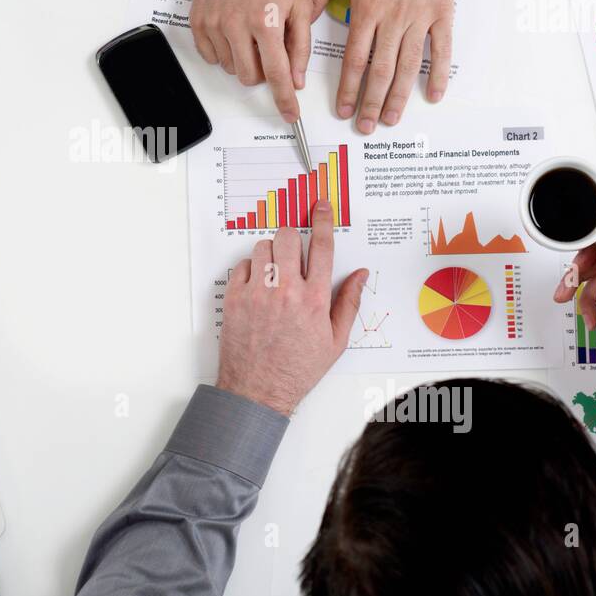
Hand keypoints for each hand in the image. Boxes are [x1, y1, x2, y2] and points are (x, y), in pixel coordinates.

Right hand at [191, 0, 312, 121]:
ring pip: (230, 68)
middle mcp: (238, 25)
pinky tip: (233, 31)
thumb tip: (296, 78)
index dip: (284, 99)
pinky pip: (211, 56)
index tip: (289, 115)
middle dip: (262, 73)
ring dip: (243, 60)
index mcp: (267, 21)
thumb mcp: (299, 2)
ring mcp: (214, 25)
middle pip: (249, 77)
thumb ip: (300, 44)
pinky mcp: (199, 22)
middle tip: (268, 51)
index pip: (277, 73)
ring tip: (250, 32)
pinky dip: (224, 52)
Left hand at [217, 201, 366, 414]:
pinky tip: (258, 286)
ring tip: (276, 274)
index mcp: (315, 300)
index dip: (323, 220)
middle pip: (289, 237)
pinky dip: (250, 269)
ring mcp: (257, 293)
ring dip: (271, 253)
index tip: (321, 206)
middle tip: (294, 251)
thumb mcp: (335, 340)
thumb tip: (361, 275)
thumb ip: (349, 302)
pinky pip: (242, 264)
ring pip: (263, 247)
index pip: (323, 247)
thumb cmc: (297, 368)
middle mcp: (286, 291)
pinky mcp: (235, 298)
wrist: (258, 389)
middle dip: (293, 238)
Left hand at [306, 0, 455, 131]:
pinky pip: (442, 49)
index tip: (343, 109)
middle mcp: (394, 19)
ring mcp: (420, 18)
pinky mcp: (442, 13)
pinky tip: (433, 95)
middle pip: (381, 71)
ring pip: (408, 66)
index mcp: (367, 9)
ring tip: (391, 119)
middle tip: (365, 127)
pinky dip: (439, 74)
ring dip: (399, 97)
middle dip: (371, 103)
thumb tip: (301, 16)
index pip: (355, 60)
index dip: (348, 89)